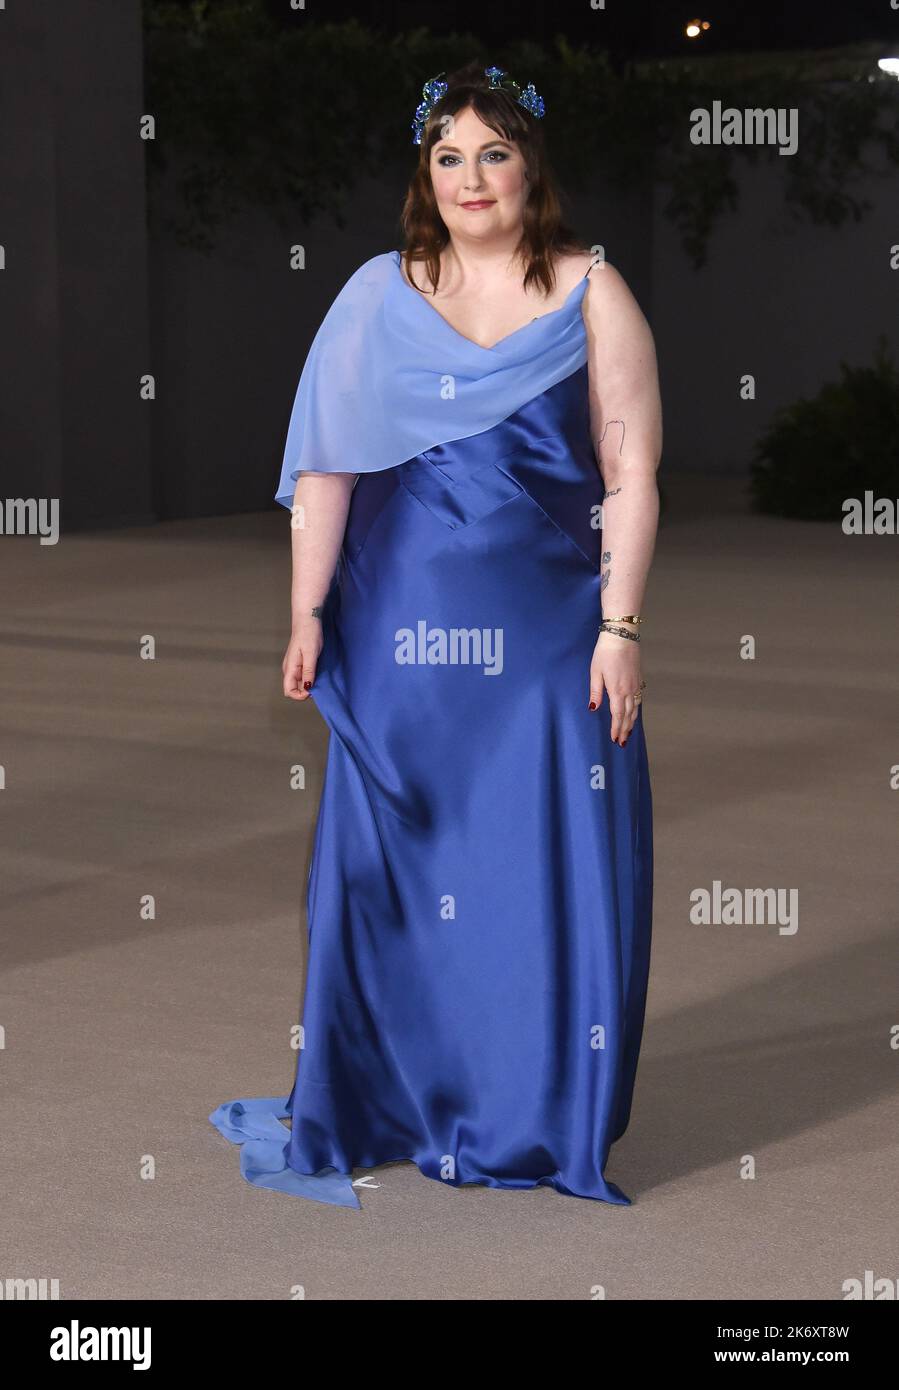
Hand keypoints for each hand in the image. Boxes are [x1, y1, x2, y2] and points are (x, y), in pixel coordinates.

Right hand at [282, 619, 322, 700]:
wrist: (308, 620)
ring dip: (308, 684)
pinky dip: (310, 677)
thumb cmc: (309, 635)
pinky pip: (302, 675)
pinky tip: (318, 671)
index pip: (289, 691)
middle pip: (293, 689)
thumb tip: (307, 688)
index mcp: (290, 668)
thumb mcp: (311, 655)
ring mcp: (294, 666)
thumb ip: (308, 672)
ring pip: (299, 683)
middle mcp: (289, 669)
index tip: (312, 690)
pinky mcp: (299, 662)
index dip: (300, 695)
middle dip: (305, 691)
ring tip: (319, 676)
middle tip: (318, 683)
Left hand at [588, 630, 642, 745]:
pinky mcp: (638, 677)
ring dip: (632, 722)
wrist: (622, 635)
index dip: (616, 729)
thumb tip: (593, 709)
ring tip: (628, 732)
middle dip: (625, 730)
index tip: (615, 739)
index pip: (617, 715)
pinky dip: (636, 709)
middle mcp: (629, 689)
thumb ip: (595, 692)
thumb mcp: (595, 672)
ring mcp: (636, 683)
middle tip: (622, 742)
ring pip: (635, 708)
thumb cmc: (605, 652)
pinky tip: (634, 712)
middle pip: (628, 715)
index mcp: (617, 690)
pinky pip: (639, 698)